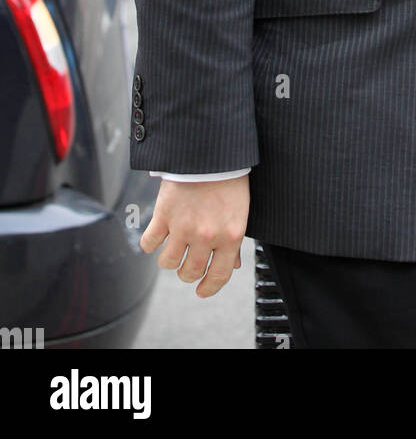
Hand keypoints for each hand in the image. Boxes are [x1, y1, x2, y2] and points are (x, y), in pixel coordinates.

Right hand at [139, 174, 249, 296]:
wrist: (210, 150)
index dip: (208, 288)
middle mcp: (207, 236)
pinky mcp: (163, 215)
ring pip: (168, 262)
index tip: (202, 290)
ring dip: (170, 259)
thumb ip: (233, 240)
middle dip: (188, 273)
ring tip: (173, 247)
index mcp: (231, 236)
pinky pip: (149, 243)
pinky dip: (149, 243)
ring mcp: (183, 227)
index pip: (218, 276)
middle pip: (190, 272)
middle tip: (187, 264)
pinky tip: (156, 236)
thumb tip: (233, 264)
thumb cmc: (228, 179)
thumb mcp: (240, 211)